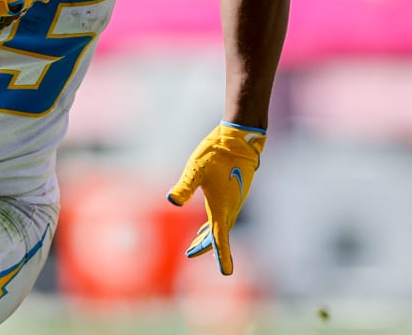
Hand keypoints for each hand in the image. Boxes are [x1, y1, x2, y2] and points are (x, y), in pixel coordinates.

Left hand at [167, 121, 266, 275]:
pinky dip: (215, 223)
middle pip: (217, 234)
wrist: (240, 139)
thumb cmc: (216, 153)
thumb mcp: (195, 169)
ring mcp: (234, 200)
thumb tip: (171, 200)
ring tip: (196, 243)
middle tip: (190, 252)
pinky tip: (207, 221)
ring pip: (221, 224)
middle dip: (205, 245)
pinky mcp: (234, 192)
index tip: (227, 273)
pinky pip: (224, 215)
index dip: (222, 256)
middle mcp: (230, 207)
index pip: (220, 238)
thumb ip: (184, 186)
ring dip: (209, 235)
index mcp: (221, 207)